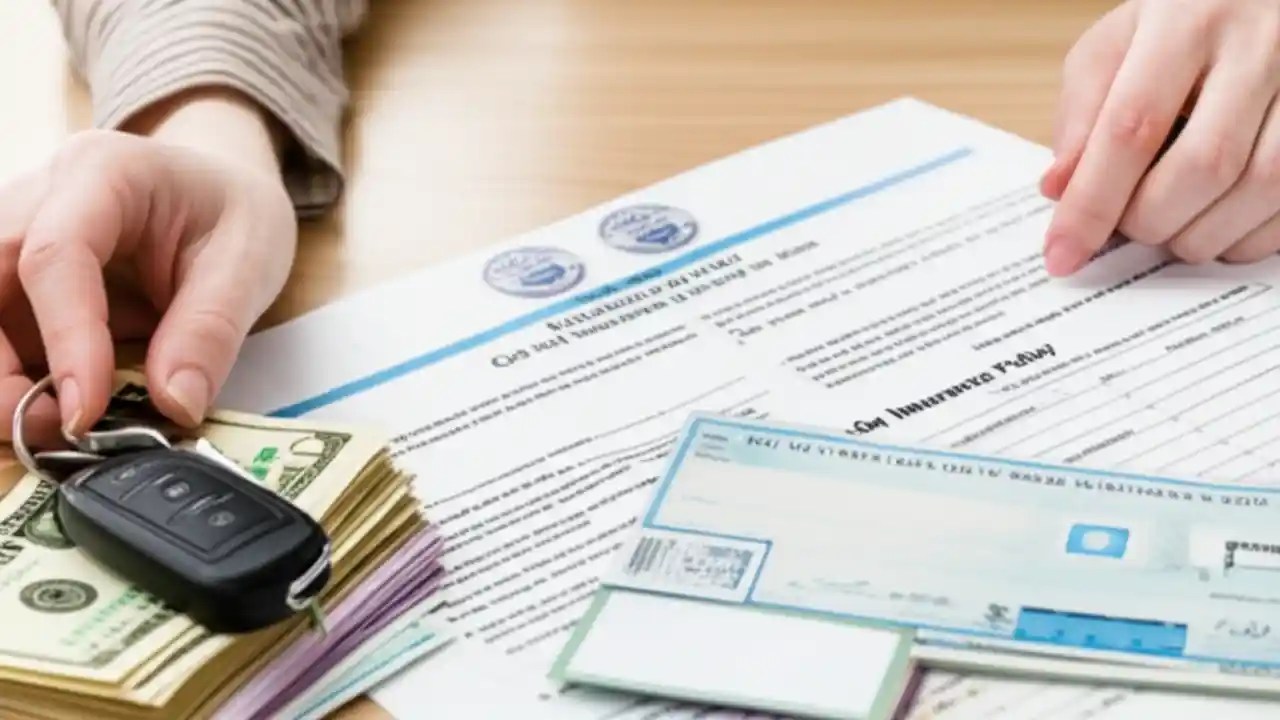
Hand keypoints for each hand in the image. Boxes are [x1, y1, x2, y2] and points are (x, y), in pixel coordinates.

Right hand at [0, 88, 295, 446]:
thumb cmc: (235, 216)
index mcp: (104, 174)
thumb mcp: (250, 265)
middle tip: (50, 425)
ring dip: (1, 373)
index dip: (64, 338)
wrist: (223, 193)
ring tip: (53, 422)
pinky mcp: (16, 276)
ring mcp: (19, 234)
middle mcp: (41, 196)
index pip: (55, 255)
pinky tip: (54, 404)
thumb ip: (211, 332)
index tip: (85, 410)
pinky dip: (16, 372)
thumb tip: (174, 404)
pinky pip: (0, 326)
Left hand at [1040, 0, 1279, 274]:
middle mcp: (1260, 43)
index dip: (1092, 203)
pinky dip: (1250, 235)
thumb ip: (1081, 111)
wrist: (1263, 2)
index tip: (1062, 253)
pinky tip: (1219, 223)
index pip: (1132, 127)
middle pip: (1203, 166)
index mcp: (1188, 18)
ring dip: (1203, 234)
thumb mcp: (1116, 43)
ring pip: (1261, 187)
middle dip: (1151, 220)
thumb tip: (1061, 189)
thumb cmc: (1182, 24)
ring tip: (1171, 227)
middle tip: (1129, 227)